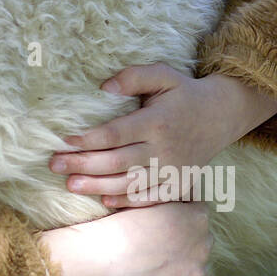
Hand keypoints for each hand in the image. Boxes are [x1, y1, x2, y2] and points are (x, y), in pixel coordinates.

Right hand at [44, 202, 212, 275]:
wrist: (107, 253)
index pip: (197, 217)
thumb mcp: (147, 195)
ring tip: (147, 269)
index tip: (159, 227)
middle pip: (198, 247)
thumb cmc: (122, 220)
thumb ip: (167, 194)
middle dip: (182, 248)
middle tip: (153, 248)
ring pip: (191, 275)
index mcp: (198, 216)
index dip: (177, 223)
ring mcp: (195, 275)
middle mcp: (205, 245)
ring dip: (175, 274)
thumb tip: (173, 184)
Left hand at [48, 63, 276, 207]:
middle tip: (54, 165)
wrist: (222, 114)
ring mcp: (173, 170)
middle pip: (117, 161)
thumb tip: (104, 87)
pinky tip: (104, 200)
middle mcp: (165, 149)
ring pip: (130, 183)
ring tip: (70, 185)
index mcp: (157, 122)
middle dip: (83, 164)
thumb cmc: (184, 93)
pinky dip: (128, 201)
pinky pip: (151, 198)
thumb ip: (134, 76)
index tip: (64, 141)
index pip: (116, 134)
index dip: (88, 139)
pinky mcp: (179, 184)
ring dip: (98, 186)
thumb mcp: (163, 74)